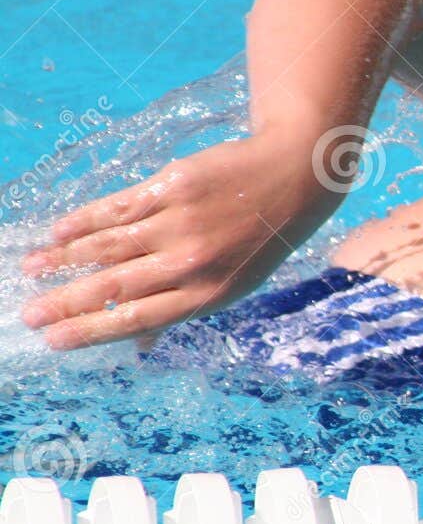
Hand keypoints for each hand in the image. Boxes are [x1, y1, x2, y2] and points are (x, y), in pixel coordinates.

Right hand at [20, 131, 347, 348]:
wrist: (293, 176)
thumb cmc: (260, 238)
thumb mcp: (235, 284)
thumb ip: (184, 308)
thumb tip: (140, 347)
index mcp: (208, 295)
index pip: (137, 320)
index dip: (90, 331)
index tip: (53, 341)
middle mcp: (191, 263)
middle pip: (114, 286)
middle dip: (65, 303)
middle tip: (28, 314)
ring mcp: (180, 223)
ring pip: (108, 245)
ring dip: (63, 260)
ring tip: (31, 270)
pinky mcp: (172, 186)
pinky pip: (117, 207)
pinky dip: (83, 221)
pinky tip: (58, 232)